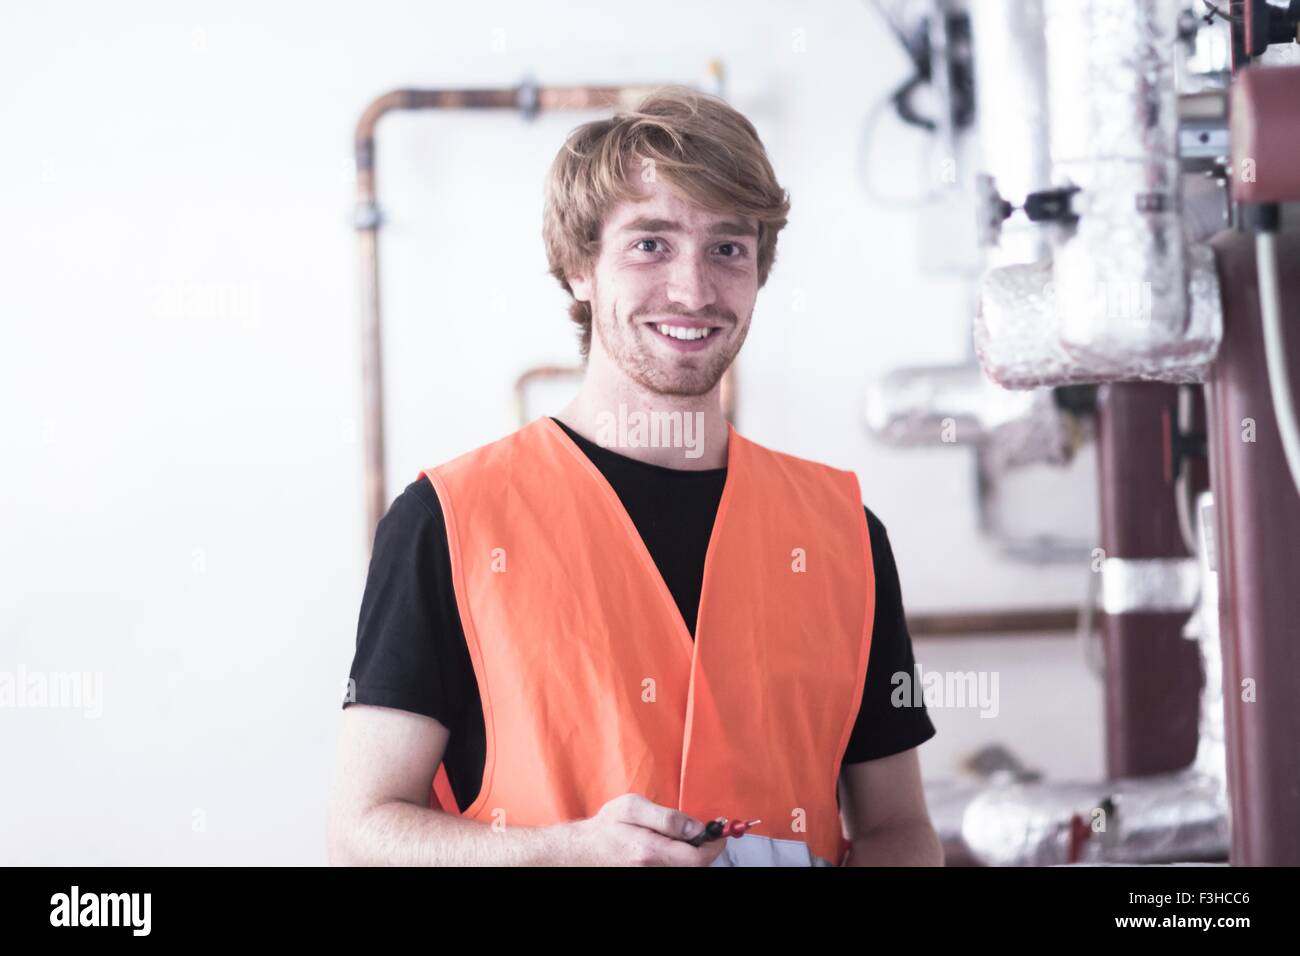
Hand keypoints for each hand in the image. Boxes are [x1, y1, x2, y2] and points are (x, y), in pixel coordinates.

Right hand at [567, 793, 726, 865]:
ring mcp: (652, 876)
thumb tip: (696, 827)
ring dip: (695, 854)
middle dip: (707, 848)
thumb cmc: (608, 826)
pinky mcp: (652, 876)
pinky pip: (677, 869)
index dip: (714, 844)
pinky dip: (683, 859)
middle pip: (697, 866)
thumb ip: (666, 817)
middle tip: (707, 832)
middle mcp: (653, 870)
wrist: (585, 851)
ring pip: (688, 868)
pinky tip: (675, 848)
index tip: (719, 830)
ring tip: (686, 837)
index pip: (698, 858)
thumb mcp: (632, 807)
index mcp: (650, 851)